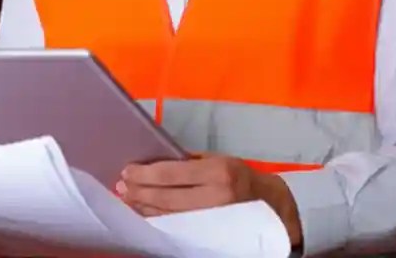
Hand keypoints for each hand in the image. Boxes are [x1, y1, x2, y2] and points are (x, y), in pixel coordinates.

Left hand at [116, 153, 302, 246]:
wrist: (274, 207)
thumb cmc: (242, 177)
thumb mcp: (221, 160)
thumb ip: (192, 162)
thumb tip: (156, 161)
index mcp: (219, 172)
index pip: (172, 174)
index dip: (146, 174)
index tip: (127, 171)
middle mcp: (217, 197)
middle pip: (167, 197)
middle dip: (140, 192)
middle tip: (121, 186)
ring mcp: (214, 220)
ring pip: (169, 215)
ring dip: (144, 207)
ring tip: (128, 199)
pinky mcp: (212, 234)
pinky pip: (178, 228)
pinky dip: (158, 220)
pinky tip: (145, 214)